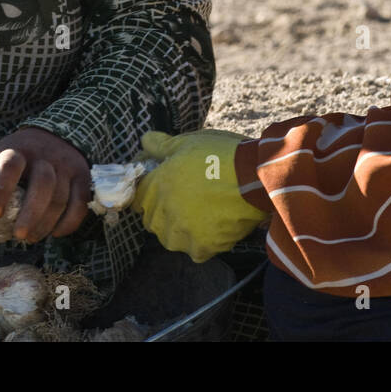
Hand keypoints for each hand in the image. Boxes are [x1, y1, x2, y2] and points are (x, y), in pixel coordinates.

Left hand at [0, 127, 90, 241]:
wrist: (54, 136)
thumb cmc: (15, 156)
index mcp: (16, 150)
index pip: (10, 165)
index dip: (2, 189)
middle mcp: (44, 156)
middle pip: (44, 184)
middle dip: (31, 214)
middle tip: (18, 236)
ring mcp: (66, 166)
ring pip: (61, 197)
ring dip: (46, 223)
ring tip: (31, 238)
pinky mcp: (82, 177)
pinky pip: (80, 204)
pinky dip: (68, 223)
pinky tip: (54, 233)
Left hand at [132, 129, 267, 262]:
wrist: (253, 177)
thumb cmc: (219, 155)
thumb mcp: (187, 142)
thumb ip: (161, 146)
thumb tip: (145, 142)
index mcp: (154, 189)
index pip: (137, 198)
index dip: (150, 191)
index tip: (165, 187)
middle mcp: (162, 216)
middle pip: (153, 220)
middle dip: (164, 210)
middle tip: (188, 198)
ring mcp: (181, 235)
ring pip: (172, 237)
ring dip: (181, 229)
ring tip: (203, 212)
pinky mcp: (202, 248)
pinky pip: (196, 249)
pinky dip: (203, 241)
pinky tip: (215, 225)